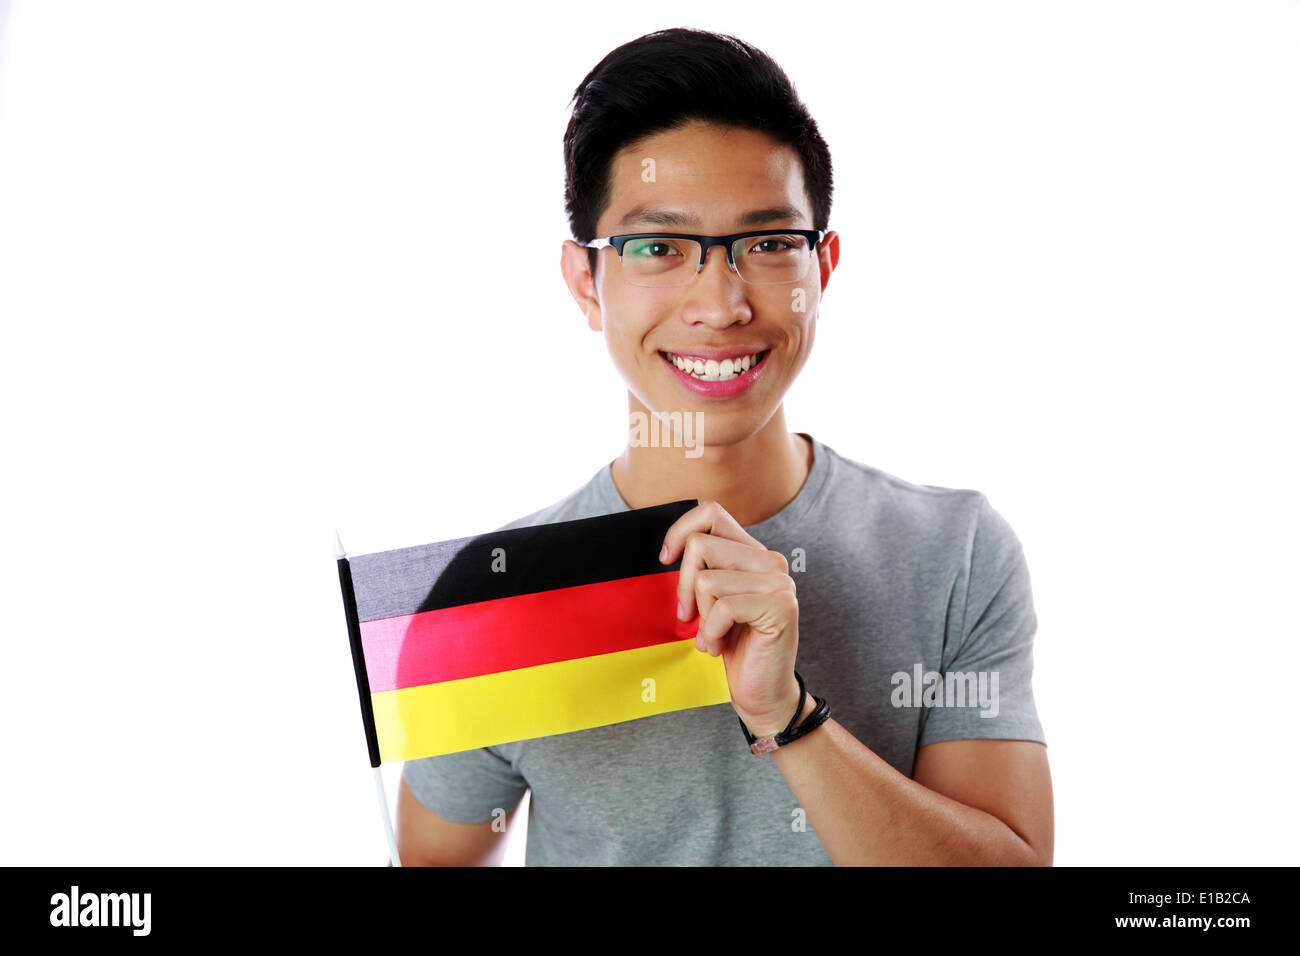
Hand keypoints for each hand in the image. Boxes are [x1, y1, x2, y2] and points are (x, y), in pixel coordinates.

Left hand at [659, 500, 802, 737]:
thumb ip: (702, 569)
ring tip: (713, 636)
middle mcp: (771, 561)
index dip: (680, 530)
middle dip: (684, 587)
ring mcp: (779, 582)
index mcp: (752, 553)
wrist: (761, 694)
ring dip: (701, 616)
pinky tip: (720, 647)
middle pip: (701, 545)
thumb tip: (668, 549)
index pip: (711, 512)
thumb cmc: (732, 648)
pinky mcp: (780, 606)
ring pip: (707, 579)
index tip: (665, 559)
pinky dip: (712, 632)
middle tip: (689, 617)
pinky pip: (722, 607)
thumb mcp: (709, 601)